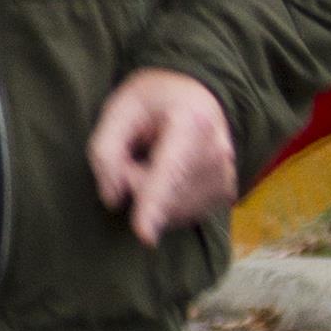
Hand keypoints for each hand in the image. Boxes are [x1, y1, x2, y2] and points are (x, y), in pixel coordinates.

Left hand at [90, 66, 236, 244]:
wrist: (196, 94)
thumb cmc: (154, 99)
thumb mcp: (118, 107)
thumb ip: (105, 149)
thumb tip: (113, 200)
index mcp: (192, 121)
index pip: (169, 170)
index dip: (154, 204)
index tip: (144, 236)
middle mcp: (218, 152)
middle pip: (160, 192)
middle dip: (134, 179)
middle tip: (137, 148)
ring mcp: (226, 176)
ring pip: (169, 209)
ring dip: (150, 192)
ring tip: (155, 158)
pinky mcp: (225, 194)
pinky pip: (181, 215)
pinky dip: (166, 202)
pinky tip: (169, 175)